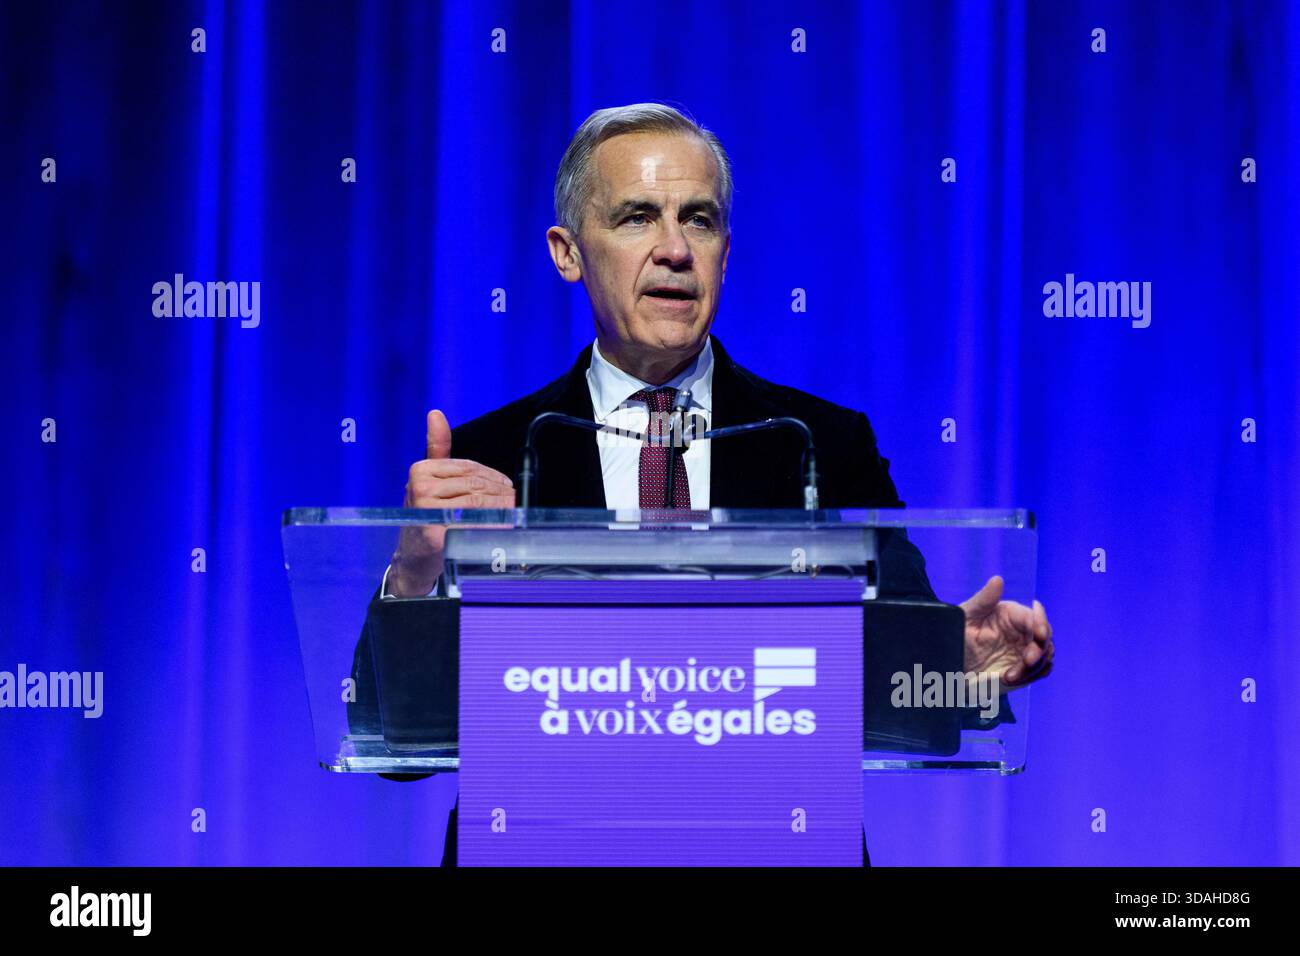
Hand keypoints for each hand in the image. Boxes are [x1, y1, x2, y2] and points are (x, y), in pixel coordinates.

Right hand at [387, 409, 515, 595]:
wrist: (413, 557)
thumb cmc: (425, 516)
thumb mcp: (428, 479)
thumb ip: (437, 447)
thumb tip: (435, 414)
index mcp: (421, 470)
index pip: (467, 467)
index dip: (491, 474)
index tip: (506, 483)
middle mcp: (420, 488)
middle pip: (474, 484)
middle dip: (500, 491)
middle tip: (514, 498)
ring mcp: (426, 512)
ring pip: (477, 503)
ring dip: (501, 506)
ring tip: (513, 510)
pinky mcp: (435, 534)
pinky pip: (473, 524)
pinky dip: (492, 523)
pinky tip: (503, 525)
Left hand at [959, 575, 1053, 689]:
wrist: (951, 661)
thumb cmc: (956, 632)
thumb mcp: (966, 616)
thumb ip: (983, 599)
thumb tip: (998, 579)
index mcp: (1011, 614)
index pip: (1034, 617)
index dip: (1042, 624)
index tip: (1040, 634)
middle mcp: (1022, 630)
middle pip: (1045, 639)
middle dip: (1040, 651)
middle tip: (1026, 661)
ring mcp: (1025, 649)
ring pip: (1044, 658)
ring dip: (1032, 669)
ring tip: (1009, 677)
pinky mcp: (1024, 667)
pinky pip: (1038, 672)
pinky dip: (1030, 677)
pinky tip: (1011, 679)